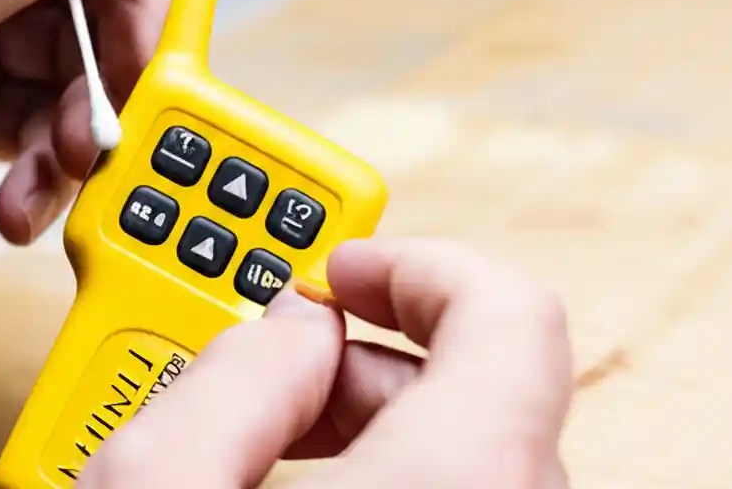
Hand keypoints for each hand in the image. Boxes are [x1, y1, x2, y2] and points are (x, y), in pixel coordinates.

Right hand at [79, 239, 572, 487]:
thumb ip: (225, 383)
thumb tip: (280, 329)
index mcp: (468, 475)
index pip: (507, 310)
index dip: (414, 264)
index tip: (333, 271)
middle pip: (473, 380)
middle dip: (357, 349)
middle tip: (265, 361)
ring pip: (456, 446)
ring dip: (359, 421)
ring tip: (252, 440)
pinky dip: (380, 474)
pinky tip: (286, 487)